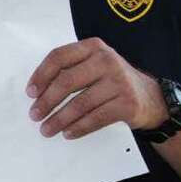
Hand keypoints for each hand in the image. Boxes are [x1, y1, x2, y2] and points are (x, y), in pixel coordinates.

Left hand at [25, 38, 164, 138]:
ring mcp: (119, 82)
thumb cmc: (112, 81)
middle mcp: (107, 60)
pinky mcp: (127, 103)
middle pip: (66, 81)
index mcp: (93, 47)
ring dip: (59, 119)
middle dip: (46, 101)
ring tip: (46, 129)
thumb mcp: (94, 66)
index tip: (30, 93)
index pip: (59, 57)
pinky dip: (78, 128)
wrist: (150, 98)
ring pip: (80, 103)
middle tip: (34, 115)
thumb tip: (36, 92)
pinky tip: (67, 133)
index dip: (41, 75)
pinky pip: (95, 118)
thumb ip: (70, 70)